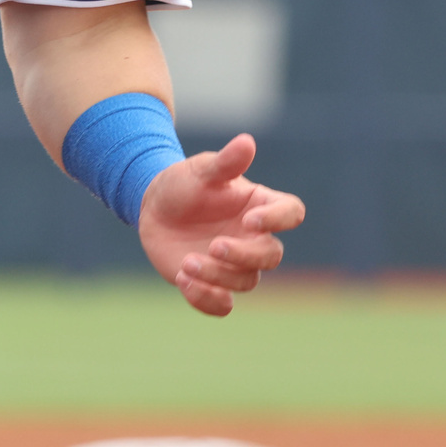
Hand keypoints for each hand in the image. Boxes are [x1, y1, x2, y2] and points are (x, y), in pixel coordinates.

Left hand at [137, 134, 305, 316]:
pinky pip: (223, 305)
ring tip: (186, 263)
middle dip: (245, 255)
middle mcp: (254, 237)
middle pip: (271, 256)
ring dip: (217, 276)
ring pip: (246, 281)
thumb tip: (246, 141)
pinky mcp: (214, 285)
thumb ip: (225, 162)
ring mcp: (236, 264)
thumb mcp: (201, 170)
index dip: (278, 220)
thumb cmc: (184, 184)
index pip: (291, 213)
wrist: (155, 208)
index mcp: (260, 206)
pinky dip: (206, 299)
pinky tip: (182, 281)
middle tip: (214, 245)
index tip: (249, 219)